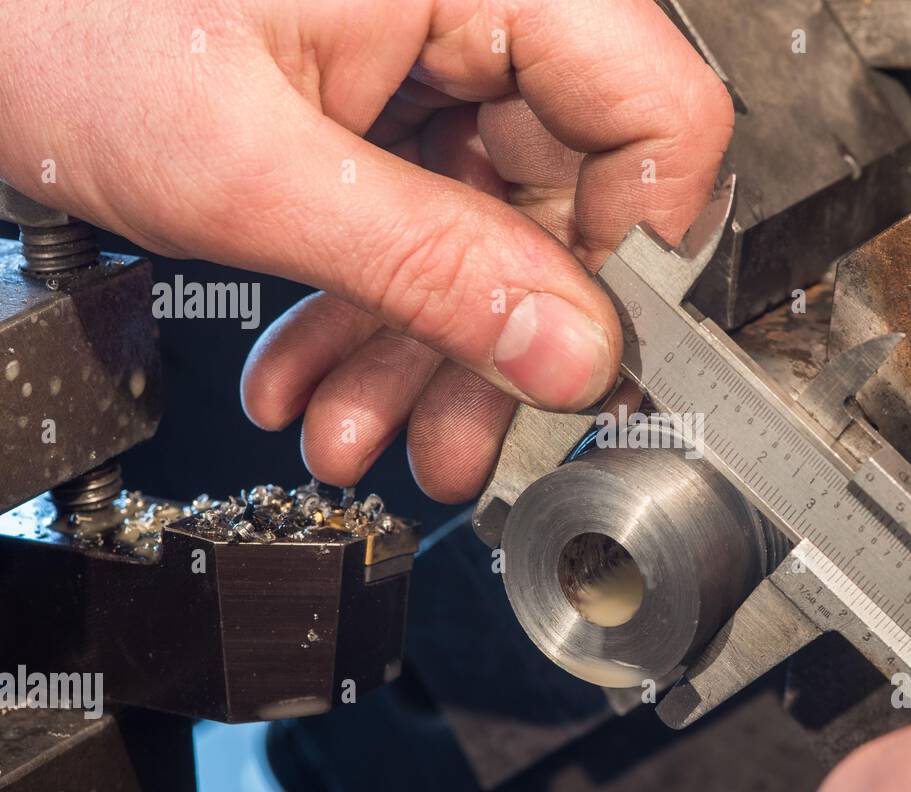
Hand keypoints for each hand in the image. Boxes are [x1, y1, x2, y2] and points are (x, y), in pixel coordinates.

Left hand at [0, 0, 732, 499]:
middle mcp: (477, 4)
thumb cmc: (57, 16)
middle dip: (489, 342)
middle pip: (569, 197)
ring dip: (418, 347)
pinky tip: (316, 368)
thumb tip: (571, 353)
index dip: (639, 252)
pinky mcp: (390, 100)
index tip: (585, 358)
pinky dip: (373, 307)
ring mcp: (434, 53)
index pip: (659, 116)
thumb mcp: (253, 170)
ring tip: (352, 425)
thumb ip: (430, 265)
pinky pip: (425, 222)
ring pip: (490, 230)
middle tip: (448, 437)